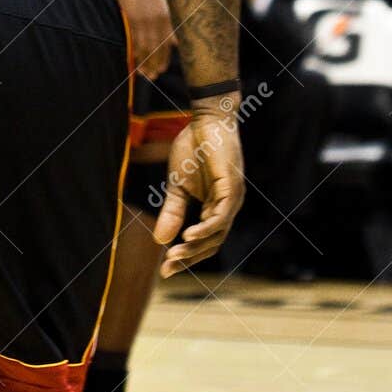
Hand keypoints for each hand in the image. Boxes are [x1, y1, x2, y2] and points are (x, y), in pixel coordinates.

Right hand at [115, 0, 174, 80]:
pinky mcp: (133, 19)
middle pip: (158, 48)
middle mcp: (158, 21)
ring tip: (144, 75)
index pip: (168, 43)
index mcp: (167, 18)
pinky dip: (135, 52)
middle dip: (156, 64)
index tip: (162, 69)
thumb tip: (175, 41)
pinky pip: (135, 40)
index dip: (165, 58)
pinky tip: (135, 61)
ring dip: (145, 62)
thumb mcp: (164, 6)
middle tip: (153, 77)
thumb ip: (169, 24)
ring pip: (146, 47)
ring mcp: (145, 21)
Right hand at [153, 102, 245, 276]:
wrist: (205, 120)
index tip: (164, 272)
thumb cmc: (194, 150)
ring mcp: (232, 197)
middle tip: (166, 268)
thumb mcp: (177, 186)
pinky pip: (222, 215)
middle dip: (188, 257)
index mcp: (216, 208)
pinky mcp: (232, 186)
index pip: (204, 242)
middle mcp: (228, 207)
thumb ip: (172, 212)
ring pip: (217, 233)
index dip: (186, 257)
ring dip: (195, 247)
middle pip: (212, 243)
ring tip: (174, 255)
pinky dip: (206, 228)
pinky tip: (188, 235)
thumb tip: (159, 241)